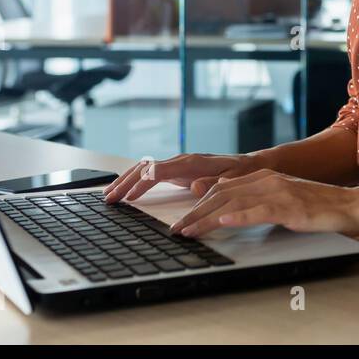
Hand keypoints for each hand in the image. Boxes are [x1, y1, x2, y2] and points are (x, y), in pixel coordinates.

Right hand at [103, 152, 261, 203]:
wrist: (249, 165)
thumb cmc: (241, 173)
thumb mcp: (232, 180)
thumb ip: (213, 184)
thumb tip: (193, 185)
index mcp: (192, 162)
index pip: (160, 170)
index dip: (143, 182)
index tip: (128, 195)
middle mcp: (181, 160)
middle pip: (146, 168)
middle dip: (125, 182)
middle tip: (109, 198)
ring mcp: (178, 164)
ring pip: (145, 169)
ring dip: (126, 181)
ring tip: (109, 196)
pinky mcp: (177, 170)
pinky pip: (151, 173)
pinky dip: (135, 180)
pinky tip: (126, 191)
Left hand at [167, 169, 358, 237]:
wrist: (351, 205)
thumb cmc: (320, 206)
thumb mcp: (284, 199)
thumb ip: (259, 199)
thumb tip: (231, 205)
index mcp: (265, 177)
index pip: (222, 188)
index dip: (199, 205)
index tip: (183, 221)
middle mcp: (268, 180)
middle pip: (222, 194)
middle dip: (195, 213)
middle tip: (177, 230)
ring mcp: (279, 192)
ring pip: (233, 202)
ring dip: (207, 218)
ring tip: (189, 231)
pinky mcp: (290, 206)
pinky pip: (259, 211)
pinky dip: (238, 216)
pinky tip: (223, 222)